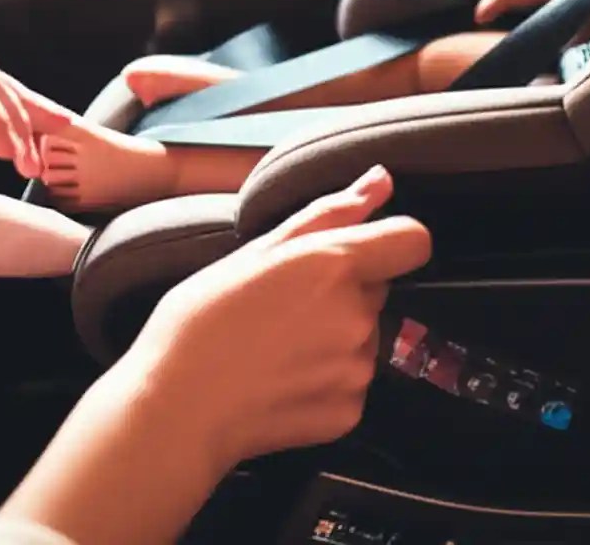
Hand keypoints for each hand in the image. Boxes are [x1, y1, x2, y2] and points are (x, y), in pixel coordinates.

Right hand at [0, 166, 431, 544]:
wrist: (176, 410)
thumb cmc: (200, 324)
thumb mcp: (254, 252)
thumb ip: (329, 212)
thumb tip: (381, 181)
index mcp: (335, 266)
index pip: (413, 240)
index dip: (389, 242)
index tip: (357, 252)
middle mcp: (357, 316)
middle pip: (377, 289)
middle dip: (344, 291)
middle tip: (284, 305)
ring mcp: (358, 368)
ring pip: (366, 335)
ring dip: (335, 335)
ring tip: (277, 344)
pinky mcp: (351, 410)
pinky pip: (353, 381)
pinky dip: (327, 379)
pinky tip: (283, 378)